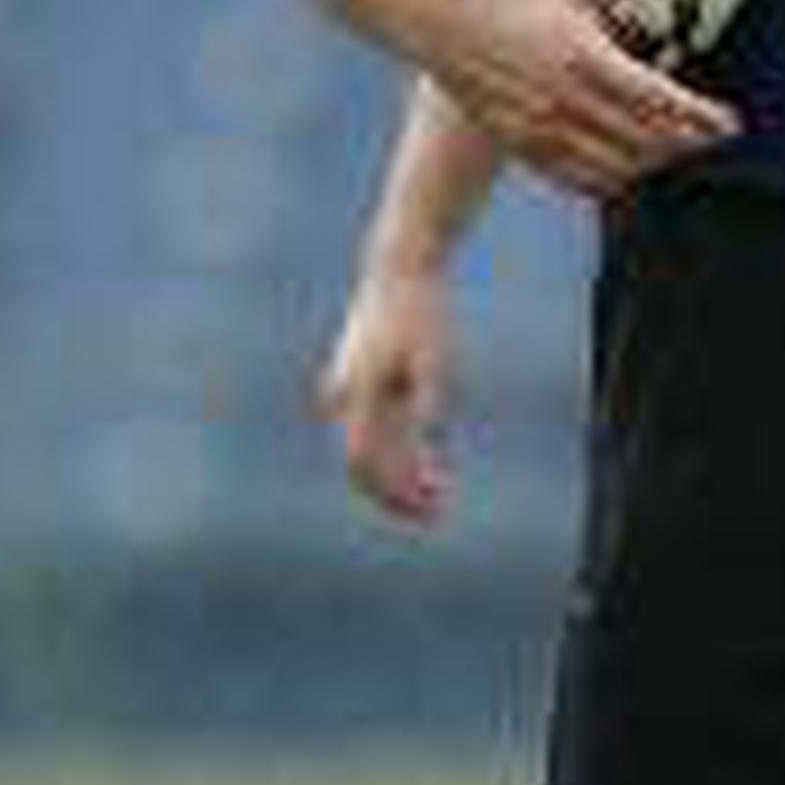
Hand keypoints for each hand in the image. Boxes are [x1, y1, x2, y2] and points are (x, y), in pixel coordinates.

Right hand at [318, 269, 456, 524]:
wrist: (398, 272)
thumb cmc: (421, 314)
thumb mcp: (434, 358)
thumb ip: (429, 398)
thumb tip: (430, 438)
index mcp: (357, 392)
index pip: (363, 462)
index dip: (392, 493)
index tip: (426, 508)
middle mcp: (344, 397)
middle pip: (365, 464)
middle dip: (398, 493)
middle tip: (438, 512)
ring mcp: (348, 393)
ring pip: (371, 451)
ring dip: (401, 477)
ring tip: (440, 493)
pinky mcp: (361, 387)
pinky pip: (376, 433)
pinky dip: (400, 454)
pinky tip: (433, 467)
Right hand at [419, 0, 740, 201]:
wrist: (444, 23)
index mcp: (586, 58)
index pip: (660, 99)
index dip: (702, 116)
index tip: (731, 122)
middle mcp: (568, 100)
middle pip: (646, 138)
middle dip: (688, 142)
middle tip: (712, 137)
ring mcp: (545, 128)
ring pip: (617, 165)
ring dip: (654, 163)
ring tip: (674, 150)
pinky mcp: (524, 146)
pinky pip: (578, 178)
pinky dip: (612, 179)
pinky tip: (628, 169)